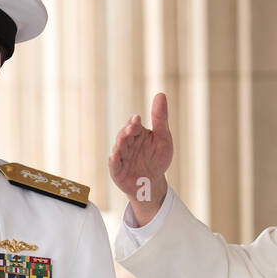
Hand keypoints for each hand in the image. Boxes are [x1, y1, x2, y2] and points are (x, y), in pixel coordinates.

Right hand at [108, 92, 173, 224]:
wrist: (153, 183)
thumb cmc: (157, 159)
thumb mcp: (163, 138)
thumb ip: (160, 118)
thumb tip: (160, 94)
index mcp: (137, 134)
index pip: (133, 125)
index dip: (134, 123)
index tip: (137, 120)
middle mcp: (126, 143)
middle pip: (124, 136)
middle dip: (126, 133)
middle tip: (131, 129)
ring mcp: (121, 157)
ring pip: (118, 149)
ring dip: (120, 146)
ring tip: (122, 143)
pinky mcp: (117, 171)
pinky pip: (114, 165)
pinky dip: (113, 161)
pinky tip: (114, 157)